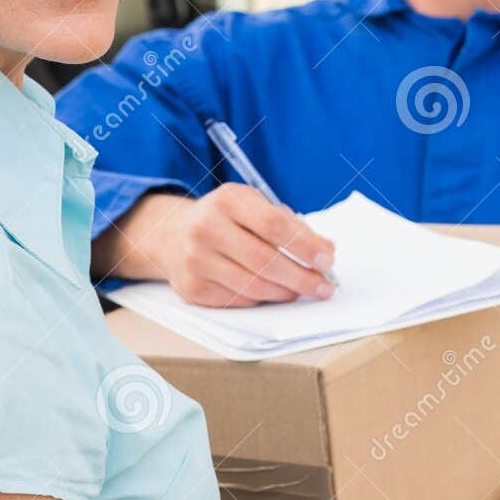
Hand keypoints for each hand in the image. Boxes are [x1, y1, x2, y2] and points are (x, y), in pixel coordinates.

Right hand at [155, 184, 336, 306]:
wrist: (171, 235)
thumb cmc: (225, 219)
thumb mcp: (252, 205)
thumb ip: (287, 223)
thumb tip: (323, 252)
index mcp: (228, 200)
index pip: (273, 224)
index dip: (305, 245)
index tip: (327, 258)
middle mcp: (207, 227)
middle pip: (264, 260)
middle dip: (301, 277)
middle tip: (324, 286)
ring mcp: (196, 260)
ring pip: (253, 285)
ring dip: (286, 292)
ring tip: (302, 290)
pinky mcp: (193, 288)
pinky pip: (239, 300)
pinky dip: (262, 298)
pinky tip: (273, 292)